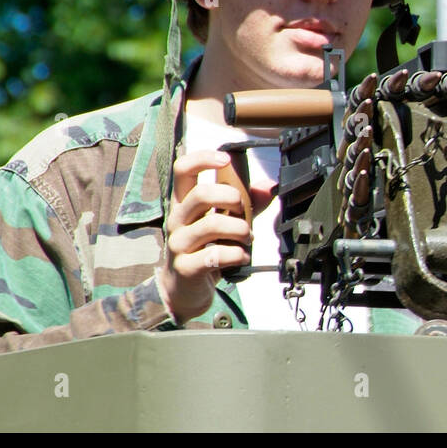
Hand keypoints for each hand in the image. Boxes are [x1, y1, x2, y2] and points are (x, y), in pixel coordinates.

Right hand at [156, 149, 253, 321]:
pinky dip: (236, 254)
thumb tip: (269, 186)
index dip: (203, 158)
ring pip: (211, 225)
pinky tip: (241, 257)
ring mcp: (179, 244)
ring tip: (247, 237)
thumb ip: (244, 203)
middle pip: (200, 194)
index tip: (226, 159)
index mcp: (184, 202)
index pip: (182, 169)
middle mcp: (177, 219)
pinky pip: (214, 255)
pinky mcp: (186, 267)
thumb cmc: (204, 248)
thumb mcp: (222, 222)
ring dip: (239, 229)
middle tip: (244, 211)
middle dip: (231, 198)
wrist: (184, 289)